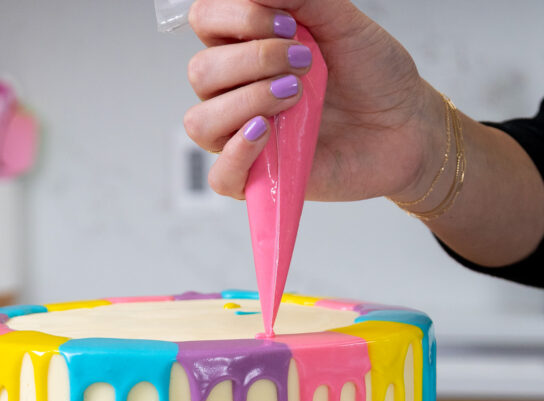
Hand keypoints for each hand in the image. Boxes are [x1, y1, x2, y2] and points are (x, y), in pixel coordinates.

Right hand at [184, 0, 442, 200]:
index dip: (235, 15)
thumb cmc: (373, 76)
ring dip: (247, 101)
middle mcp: (237, 91)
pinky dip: (237, 153)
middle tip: (304, 63)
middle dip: (253, 60)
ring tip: (295, 96)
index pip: (205, 21)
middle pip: (201, 72)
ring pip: (201, 122)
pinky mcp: (259, 180)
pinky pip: (221, 177)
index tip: (287, 23)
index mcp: (247, 47)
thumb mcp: (343, 21)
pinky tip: (266, 134)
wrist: (405, 125)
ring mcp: (245, 137)